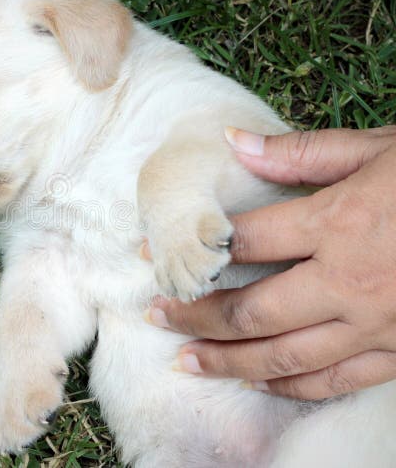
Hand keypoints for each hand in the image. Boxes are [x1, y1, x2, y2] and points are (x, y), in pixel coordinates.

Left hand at [146, 126, 395, 399]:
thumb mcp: (379, 148)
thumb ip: (301, 152)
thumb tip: (231, 141)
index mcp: (338, 222)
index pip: (242, 243)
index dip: (193, 249)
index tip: (155, 253)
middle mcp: (349, 281)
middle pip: (249, 309)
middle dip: (195, 314)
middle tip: (157, 316)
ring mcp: (375, 324)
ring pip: (284, 356)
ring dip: (228, 361)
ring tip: (186, 362)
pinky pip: (336, 381)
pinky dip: (292, 386)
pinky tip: (261, 383)